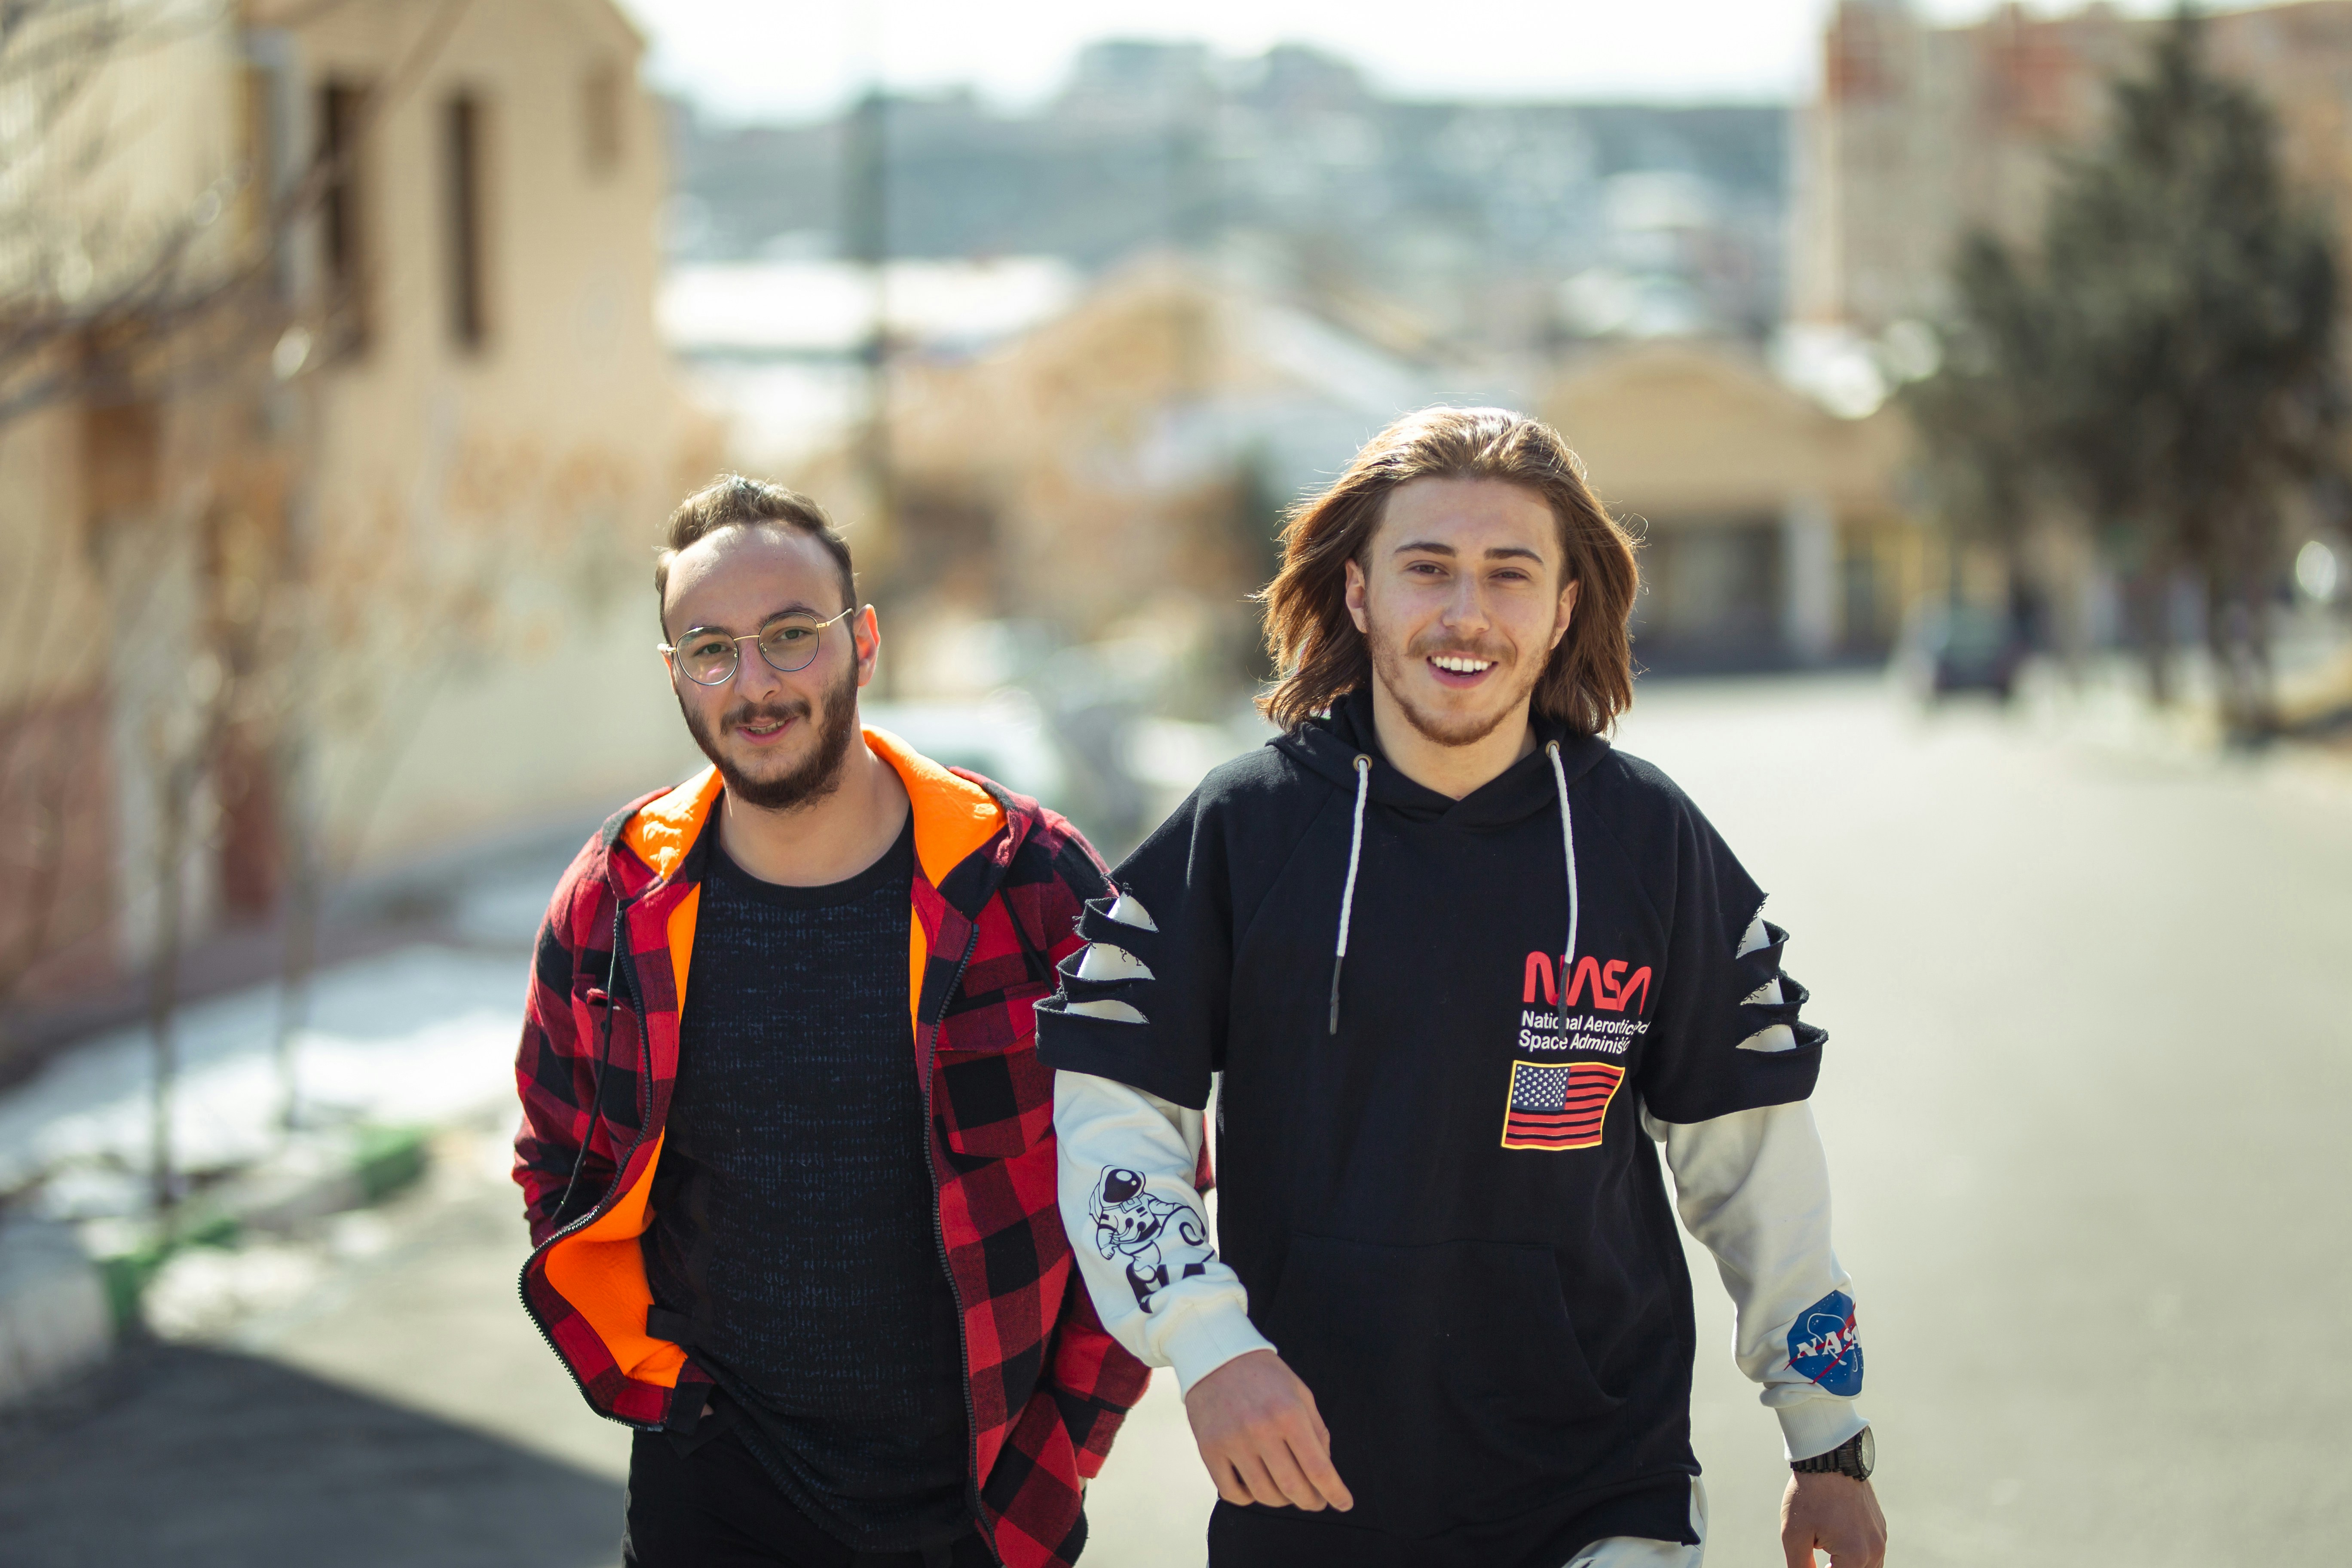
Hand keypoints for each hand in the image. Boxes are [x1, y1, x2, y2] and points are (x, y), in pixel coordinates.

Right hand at [1181, 1349, 1353, 1511]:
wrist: (1215, 1355)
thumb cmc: (1264, 1375)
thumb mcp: (1300, 1392)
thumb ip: (1316, 1430)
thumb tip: (1325, 1470)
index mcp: (1289, 1413)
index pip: (1318, 1468)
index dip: (1335, 1492)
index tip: (1344, 1504)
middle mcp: (1261, 1429)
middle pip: (1293, 1487)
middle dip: (1311, 1501)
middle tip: (1316, 1501)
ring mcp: (1232, 1441)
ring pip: (1263, 1494)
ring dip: (1281, 1500)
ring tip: (1287, 1491)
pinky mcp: (1209, 1449)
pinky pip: (1232, 1493)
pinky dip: (1248, 1498)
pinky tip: (1256, 1487)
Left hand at [1780, 1471, 1886, 1566]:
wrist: (1829, 1458)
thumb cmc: (1809, 1496)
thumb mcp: (1794, 1535)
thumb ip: (1800, 1567)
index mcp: (1855, 1556)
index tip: (1807, 1564)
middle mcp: (1874, 1550)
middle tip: (1819, 1559)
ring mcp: (1881, 1538)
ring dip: (1848, 1566)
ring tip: (1826, 1553)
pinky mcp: (1880, 1527)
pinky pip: (1873, 1553)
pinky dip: (1856, 1555)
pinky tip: (1835, 1540)